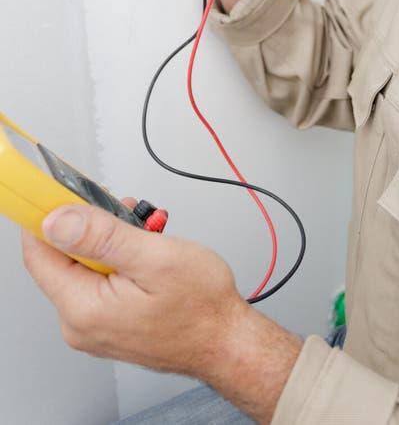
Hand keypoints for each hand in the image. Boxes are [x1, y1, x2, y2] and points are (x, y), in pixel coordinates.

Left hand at [22, 203, 245, 374]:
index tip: (63, 192)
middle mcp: (80, 322)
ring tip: (144, 236)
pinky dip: (116, 259)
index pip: (39, 252)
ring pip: (83, 265)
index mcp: (84, 307)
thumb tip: (58, 220)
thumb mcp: (155, 258)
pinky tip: (142, 254)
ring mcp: (92, 326)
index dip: (49, 214)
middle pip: (62, 256)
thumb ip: (102, 237)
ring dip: (109, 241)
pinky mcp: (106, 324)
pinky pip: (97, 281)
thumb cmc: (201, 306)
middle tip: (124, 214)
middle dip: (92, 226)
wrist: (225, 341)